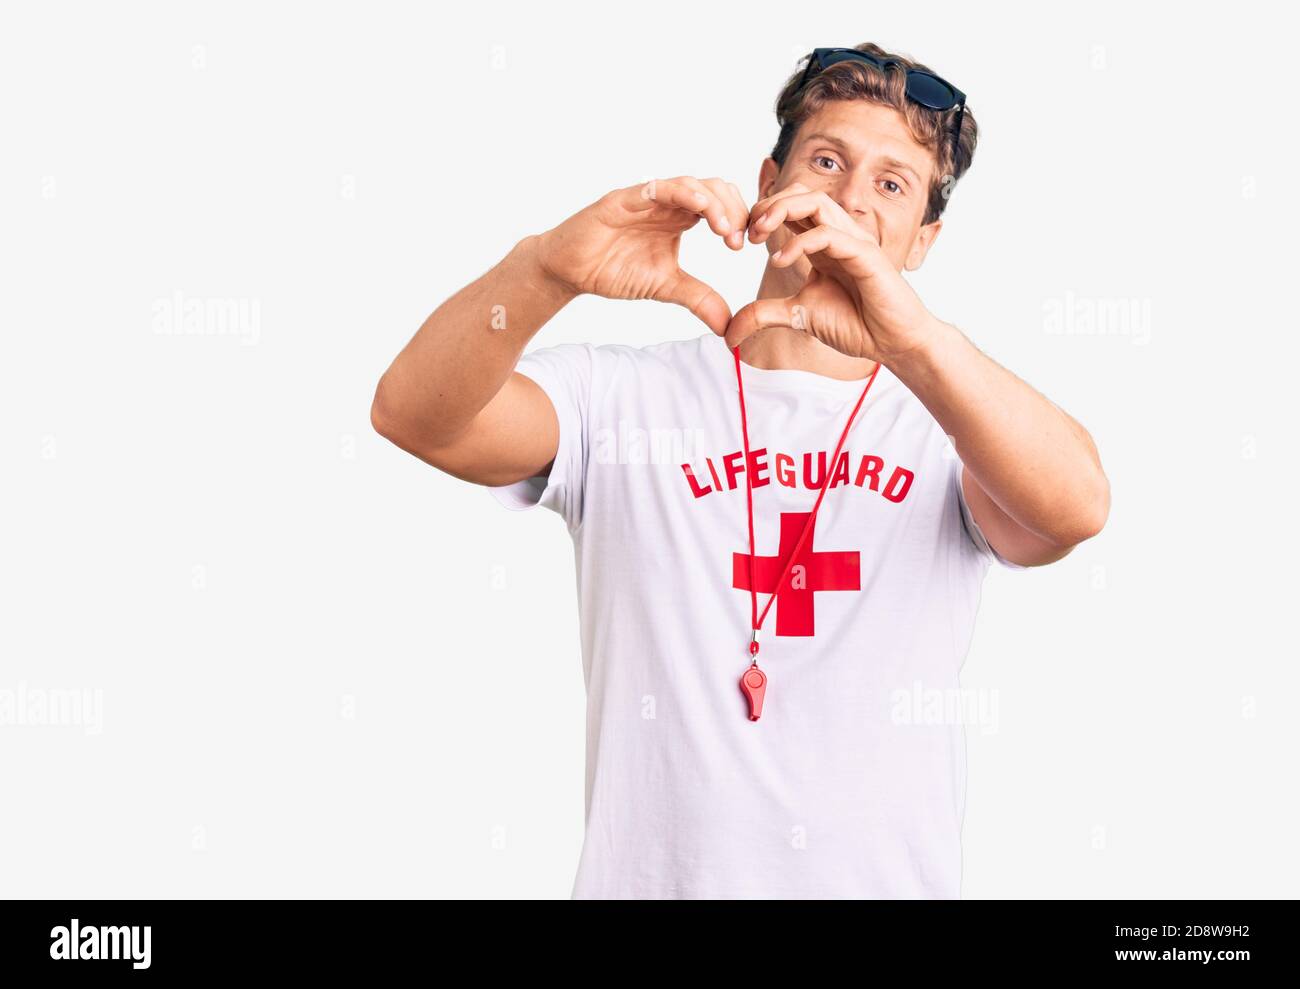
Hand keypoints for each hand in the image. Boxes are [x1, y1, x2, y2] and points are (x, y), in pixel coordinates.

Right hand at [535, 177, 748, 334]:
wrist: (570, 272)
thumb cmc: (613, 270)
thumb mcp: (665, 287)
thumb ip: (698, 298)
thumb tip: (728, 325)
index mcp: (680, 217)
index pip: (721, 205)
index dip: (738, 219)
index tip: (747, 246)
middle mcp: (667, 202)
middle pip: (713, 188)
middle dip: (733, 210)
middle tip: (740, 240)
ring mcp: (646, 198)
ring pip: (690, 184)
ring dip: (713, 203)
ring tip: (726, 230)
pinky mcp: (623, 200)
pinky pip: (656, 188)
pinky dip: (681, 193)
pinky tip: (698, 207)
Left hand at [724, 182, 936, 363]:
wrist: (893, 342)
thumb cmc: (855, 324)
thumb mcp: (796, 317)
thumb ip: (764, 315)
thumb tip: (729, 332)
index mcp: (821, 243)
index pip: (790, 208)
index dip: (761, 214)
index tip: (739, 238)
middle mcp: (837, 234)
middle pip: (801, 194)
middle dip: (768, 204)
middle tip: (745, 232)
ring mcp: (853, 241)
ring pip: (817, 202)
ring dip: (782, 211)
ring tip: (758, 233)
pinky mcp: (866, 255)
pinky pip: (830, 234)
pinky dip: (801, 242)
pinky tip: (780, 261)